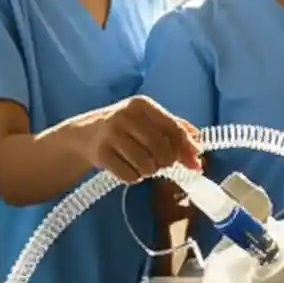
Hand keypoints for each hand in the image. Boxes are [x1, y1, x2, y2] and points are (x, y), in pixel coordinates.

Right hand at [79, 96, 201, 182]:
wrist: (85, 135)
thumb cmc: (125, 128)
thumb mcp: (148, 120)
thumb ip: (176, 130)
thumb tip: (198, 149)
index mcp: (142, 105)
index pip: (173, 128)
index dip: (186, 148)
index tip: (195, 162)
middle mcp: (126, 116)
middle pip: (161, 148)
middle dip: (166, 162)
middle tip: (161, 163)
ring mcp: (111, 134)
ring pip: (146, 164)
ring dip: (149, 171)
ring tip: (142, 164)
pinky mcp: (100, 154)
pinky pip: (129, 175)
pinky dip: (134, 177)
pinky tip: (128, 168)